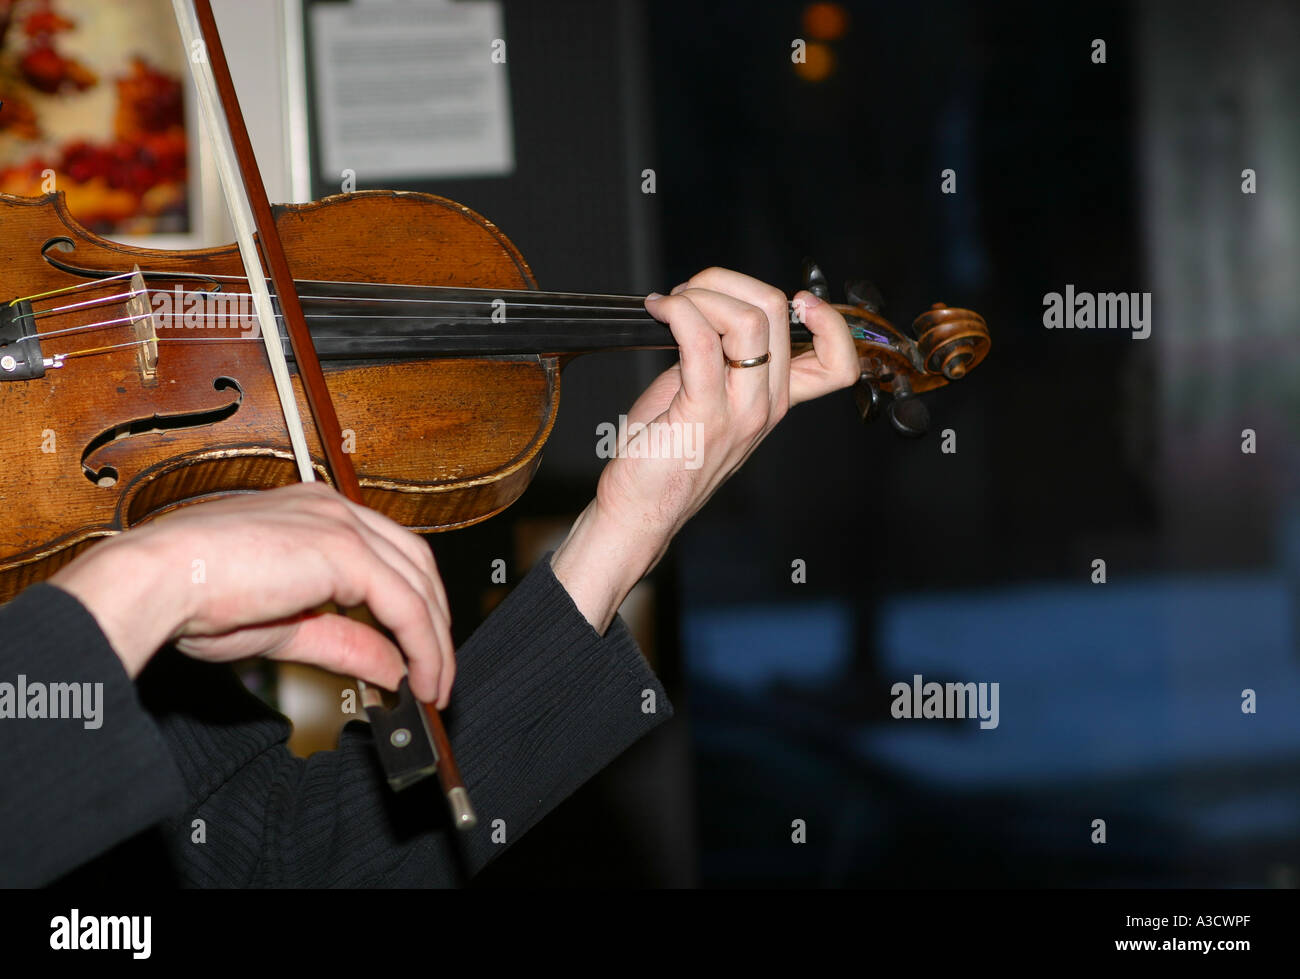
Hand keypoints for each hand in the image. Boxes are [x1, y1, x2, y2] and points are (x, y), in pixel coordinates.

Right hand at [49, 483, 453, 705]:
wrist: (155, 582)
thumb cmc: (194, 597)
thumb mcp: (287, 630)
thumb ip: (345, 642)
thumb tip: (391, 667)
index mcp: (315, 515)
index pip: (389, 556)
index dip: (413, 606)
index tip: (419, 652)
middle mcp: (333, 509)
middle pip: (415, 564)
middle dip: (434, 624)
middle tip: (436, 674)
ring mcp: (341, 522)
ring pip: (417, 583)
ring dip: (433, 641)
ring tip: (432, 687)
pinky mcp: (344, 548)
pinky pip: (404, 602)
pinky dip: (421, 643)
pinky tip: (420, 677)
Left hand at [551, 267, 858, 629]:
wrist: (640, 510)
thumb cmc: (665, 455)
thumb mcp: (707, 398)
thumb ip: (723, 357)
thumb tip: (711, 306)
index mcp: (776, 401)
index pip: (839, 362)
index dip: (829, 320)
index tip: (792, 299)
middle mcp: (767, 406)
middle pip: (778, 313)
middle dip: (726, 282)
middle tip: (689, 293)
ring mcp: (740, 411)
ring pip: (749, 319)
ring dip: (703, 294)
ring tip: (672, 305)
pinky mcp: (702, 413)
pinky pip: (702, 339)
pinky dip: (679, 310)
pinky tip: (659, 311)